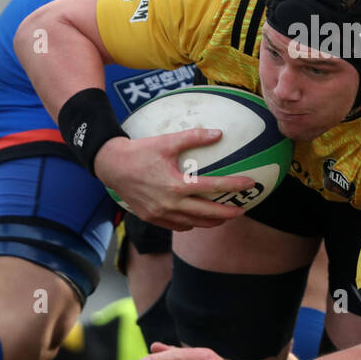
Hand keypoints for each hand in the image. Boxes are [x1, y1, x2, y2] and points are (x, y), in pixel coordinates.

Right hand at [92, 128, 256, 230]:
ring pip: (193, 224)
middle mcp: (169, 204)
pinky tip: (197, 219)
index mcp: (176, 185)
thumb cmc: (140, 151)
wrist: (111, 166)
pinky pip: (176, 226)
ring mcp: (160, 214)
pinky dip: (190, 224)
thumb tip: (218, 133)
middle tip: (242, 211)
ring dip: (210, 222)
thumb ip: (194, 137)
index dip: (233, 186)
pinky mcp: (151, 218)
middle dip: (227, 214)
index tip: (249, 184)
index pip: (212, 187)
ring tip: (224, 217)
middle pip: (206, 213)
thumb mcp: (167, 141)